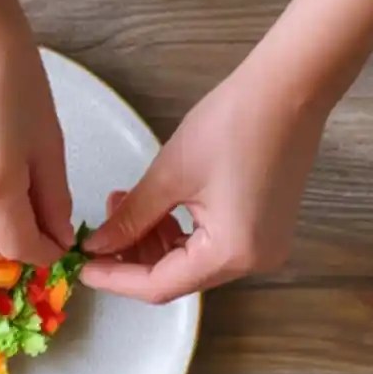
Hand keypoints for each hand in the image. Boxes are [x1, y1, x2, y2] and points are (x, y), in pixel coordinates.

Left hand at [81, 66, 328, 302]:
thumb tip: (98, 246)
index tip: (81, 267)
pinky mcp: (264, 230)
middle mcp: (252, 262)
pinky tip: (154, 206)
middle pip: (176, 277)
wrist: (291, 88)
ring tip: (124, 204)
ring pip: (190, 262)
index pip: (159, 285)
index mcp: (230, 254)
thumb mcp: (169, 175)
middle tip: (100, 228)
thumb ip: (130, 219)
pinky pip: (210, 245)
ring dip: (152, 240)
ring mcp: (262, 247)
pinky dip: (178, 231)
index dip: (115, 279)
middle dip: (132, 256)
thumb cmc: (233, 123)